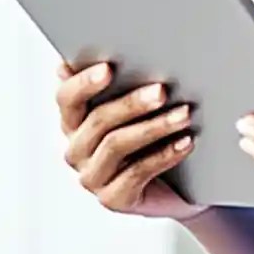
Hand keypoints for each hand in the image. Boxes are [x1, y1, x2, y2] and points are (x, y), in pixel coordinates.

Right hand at [55, 61, 207, 221]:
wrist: (179, 187)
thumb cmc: (156, 137)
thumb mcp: (141, 109)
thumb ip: (125, 83)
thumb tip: (118, 55)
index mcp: (75, 122)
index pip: (67, 99)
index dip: (84, 83)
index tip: (109, 67)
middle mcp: (77, 150)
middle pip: (97, 121)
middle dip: (131, 103)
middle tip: (162, 90)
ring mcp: (92, 177)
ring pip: (116, 145)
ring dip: (154, 127)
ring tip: (184, 114)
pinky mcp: (113, 199)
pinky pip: (137, 173)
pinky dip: (164, 155)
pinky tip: (185, 142)